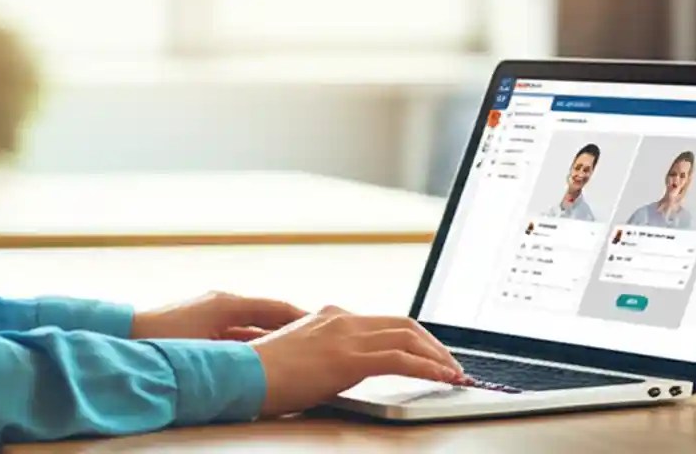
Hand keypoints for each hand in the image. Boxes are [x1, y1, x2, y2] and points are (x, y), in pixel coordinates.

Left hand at [130, 291, 307, 340]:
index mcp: (227, 303)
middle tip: (316, 339)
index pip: (276, 308)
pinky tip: (259, 358)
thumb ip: (246, 347)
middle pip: (266, 316)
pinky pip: (234, 332)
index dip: (301, 317)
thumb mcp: (212, 344)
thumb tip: (275, 348)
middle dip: (291, 327)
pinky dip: (250, 342)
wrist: (125, 337)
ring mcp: (209, 312)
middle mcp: (221, 303)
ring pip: (251, 326)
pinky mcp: (199, 323)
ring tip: (295, 350)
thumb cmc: (164, 338)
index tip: (324, 326)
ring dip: (270, 336)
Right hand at [251, 305, 463, 416]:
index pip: (382, 322)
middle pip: (402, 324)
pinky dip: (428, 368)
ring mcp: (346, 335)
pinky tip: (442, 378)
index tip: (426, 353)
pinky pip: (401, 360)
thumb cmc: (261, 373)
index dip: (410, 337)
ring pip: (408, 337)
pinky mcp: (349, 358)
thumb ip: (322, 354)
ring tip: (454, 373)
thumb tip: (334, 369)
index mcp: (329, 316)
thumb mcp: (298, 355)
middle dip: (432, 344)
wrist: (242, 374)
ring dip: (437, 356)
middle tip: (449, 363)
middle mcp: (341, 318)